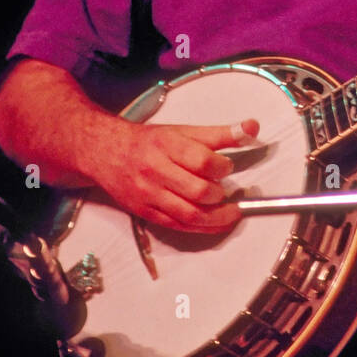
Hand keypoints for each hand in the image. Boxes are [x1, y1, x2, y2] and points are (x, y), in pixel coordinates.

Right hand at [87, 117, 259, 232]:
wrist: (105, 152)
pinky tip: (216, 223)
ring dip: (217, 217)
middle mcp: (155, 171)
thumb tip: (251, 128)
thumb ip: (219, 133)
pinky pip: (178, 226)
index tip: (227, 167)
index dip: (222, 167)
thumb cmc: (147, 142)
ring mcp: (149, 194)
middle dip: (219, 194)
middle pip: (197, 190)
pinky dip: (202, 228)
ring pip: (189, 213)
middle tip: (228, 190)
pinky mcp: (146, 212)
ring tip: (232, 212)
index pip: (201, 160)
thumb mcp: (182, 130)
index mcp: (166, 145)